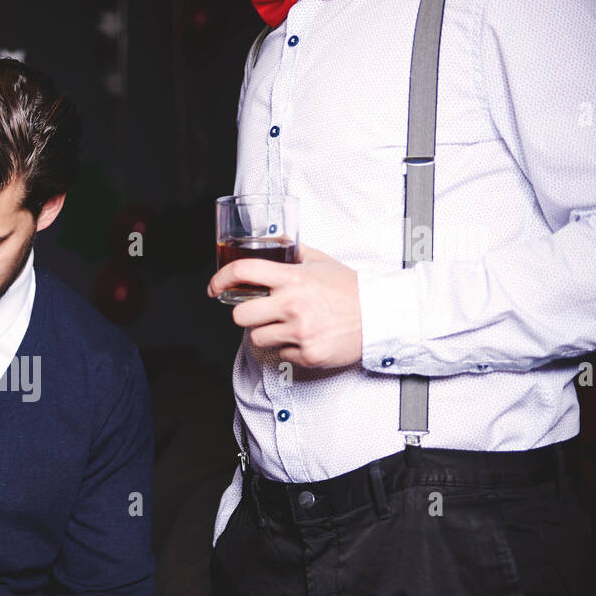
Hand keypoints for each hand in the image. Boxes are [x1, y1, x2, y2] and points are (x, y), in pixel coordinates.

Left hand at [208, 244, 362, 368]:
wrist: (381, 317)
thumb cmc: (352, 290)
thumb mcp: (322, 262)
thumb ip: (296, 252)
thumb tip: (277, 241)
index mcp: (294, 279)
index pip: (244, 273)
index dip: (220, 279)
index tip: (214, 287)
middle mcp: (293, 306)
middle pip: (240, 316)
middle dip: (246, 314)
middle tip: (259, 312)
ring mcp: (299, 332)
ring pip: (257, 338)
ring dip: (267, 333)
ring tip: (288, 325)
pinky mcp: (307, 354)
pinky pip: (281, 354)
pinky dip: (288, 348)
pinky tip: (306, 337)